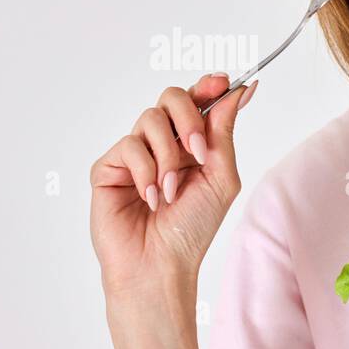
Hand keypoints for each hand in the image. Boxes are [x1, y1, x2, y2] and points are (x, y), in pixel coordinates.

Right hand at [90, 74, 257, 306]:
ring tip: (171, 190)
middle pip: (171, 98)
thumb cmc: (192, 229)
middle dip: (188, 118)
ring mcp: (134, 154)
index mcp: (191, 145)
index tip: (223, 83)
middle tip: (199, 151)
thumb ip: (224, 132)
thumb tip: (240, 89)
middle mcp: (162, 144)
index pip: (197, 101)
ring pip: (150, 119)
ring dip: (168, 156)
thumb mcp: (220, 177)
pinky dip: (146, 172)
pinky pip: (129, 146)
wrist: (160, 265)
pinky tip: (150, 198)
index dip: (208, 87)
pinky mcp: (109, 167)